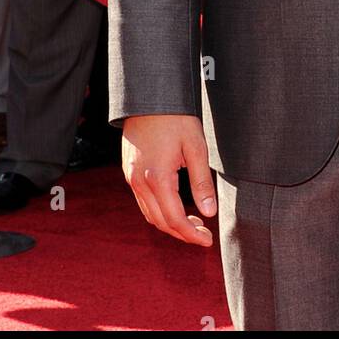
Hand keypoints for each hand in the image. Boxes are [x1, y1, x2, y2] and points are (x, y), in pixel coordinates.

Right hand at [122, 113, 216, 245]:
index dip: (192, 234)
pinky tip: (175, 206)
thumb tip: (209, 212)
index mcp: (157, 178)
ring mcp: (131, 178)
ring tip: (193, 223)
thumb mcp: (195, 147)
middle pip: (160, 222)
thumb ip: (202, 182)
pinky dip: (159, 211)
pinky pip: (143, 201)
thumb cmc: (175, 119)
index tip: (207, 241)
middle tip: (203, 235)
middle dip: (182, 233)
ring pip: (150, 214)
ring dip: (170, 224)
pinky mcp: (129, 172)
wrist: (149, 97)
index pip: (175, 219)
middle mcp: (139, 182)